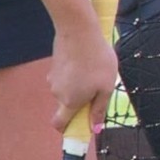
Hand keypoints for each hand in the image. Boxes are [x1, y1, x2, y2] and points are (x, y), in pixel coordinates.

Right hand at [48, 16, 120, 134]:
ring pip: (66, 89)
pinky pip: (65, 76)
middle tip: (97, 87)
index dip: (67, 128)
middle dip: (80, 101)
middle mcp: (57, 93)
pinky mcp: (54, 65)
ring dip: (78, 85)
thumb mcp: (106, 87)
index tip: (80, 124)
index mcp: (70, 102)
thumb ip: (99, 109)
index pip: (59, 124)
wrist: (79, 31)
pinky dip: (74, 73)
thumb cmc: (97, 60)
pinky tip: (86, 60)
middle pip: (66, 105)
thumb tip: (95, 128)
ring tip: (93, 69)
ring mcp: (53, 78)